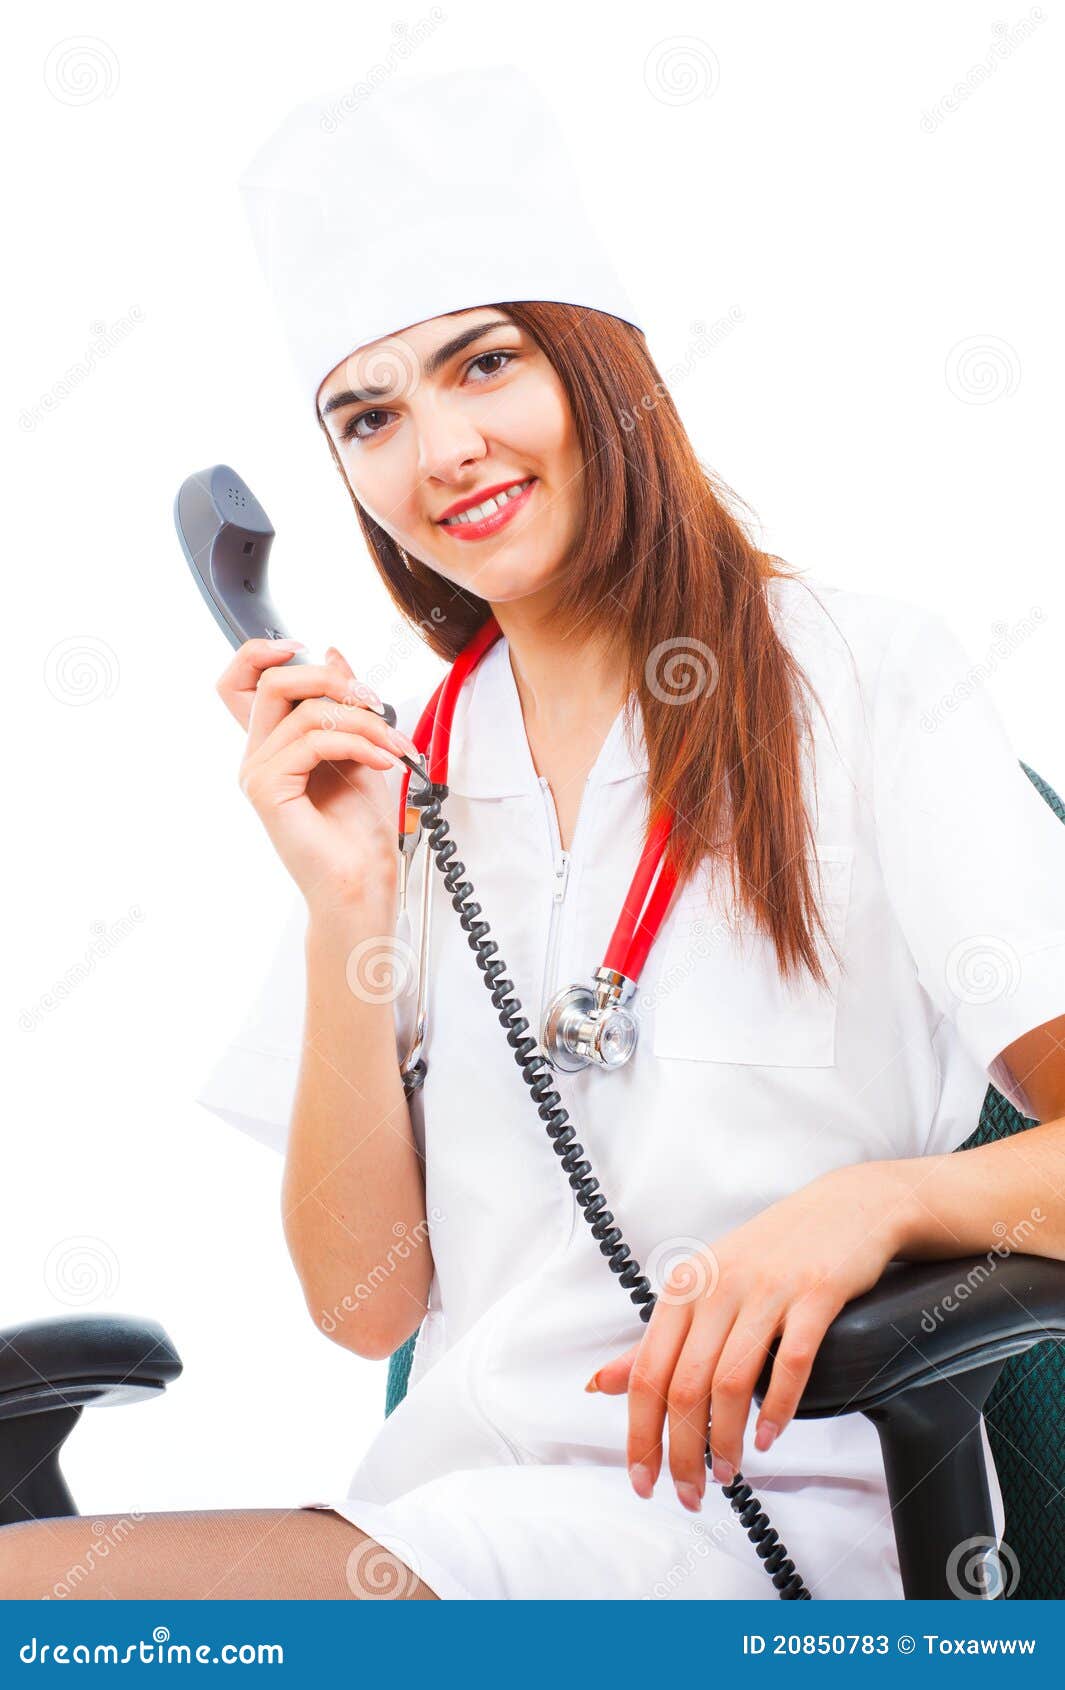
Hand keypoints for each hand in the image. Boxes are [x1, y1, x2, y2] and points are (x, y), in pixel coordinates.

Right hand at [215, 638, 417, 913]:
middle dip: (331, 680)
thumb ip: (343, 704)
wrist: (362, 885)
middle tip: (374, 702)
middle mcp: (258, 756)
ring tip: (396, 746)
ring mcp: (258, 773)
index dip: (261, 653)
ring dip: (365, 722)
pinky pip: (311, 742)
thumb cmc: (360, 832)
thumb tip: (333, 653)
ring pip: (306, 712)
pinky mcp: (267, 790)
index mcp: (274, 744)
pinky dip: (356, 743)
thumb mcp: (361, 749)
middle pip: (270, 683)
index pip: (240, 682)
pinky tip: (384, 760)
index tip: (304, 645)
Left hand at [586, 1161, 909, 1511]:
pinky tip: (769, 1439)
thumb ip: (656, 1342)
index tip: (643, 1481)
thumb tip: (599, 1384)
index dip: (641, 1435)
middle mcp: (718, 1286)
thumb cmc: (771, 1255)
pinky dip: (776, 1410)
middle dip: (682, 1452)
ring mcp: (767, 1289)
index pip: (647, 1374)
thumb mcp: (706, 1289)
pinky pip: (791, 1364)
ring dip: (725, 1441)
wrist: (846, 1208)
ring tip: (728, 1473)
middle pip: (684, 1386)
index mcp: (685, 1288)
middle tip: (690, 1493)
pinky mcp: (815, 1294)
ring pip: (730, 1382)